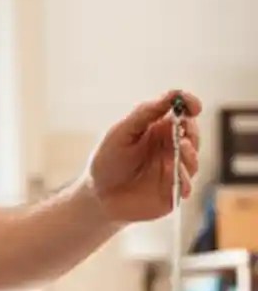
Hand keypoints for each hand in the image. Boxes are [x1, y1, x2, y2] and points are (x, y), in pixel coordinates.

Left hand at [85, 89, 202, 223]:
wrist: (98, 196)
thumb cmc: (107, 161)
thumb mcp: (120, 132)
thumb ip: (144, 113)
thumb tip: (172, 95)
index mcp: (158, 128)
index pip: (181, 111)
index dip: (190, 105)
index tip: (193, 106)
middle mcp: (169, 146)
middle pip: (191, 133)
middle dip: (191, 132)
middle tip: (182, 134)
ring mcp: (174, 168)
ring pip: (192, 158)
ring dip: (189, 155)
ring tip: (178, 152)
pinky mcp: (172, 190)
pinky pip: (186, 185)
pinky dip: (183, 181)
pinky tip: (176, 179)